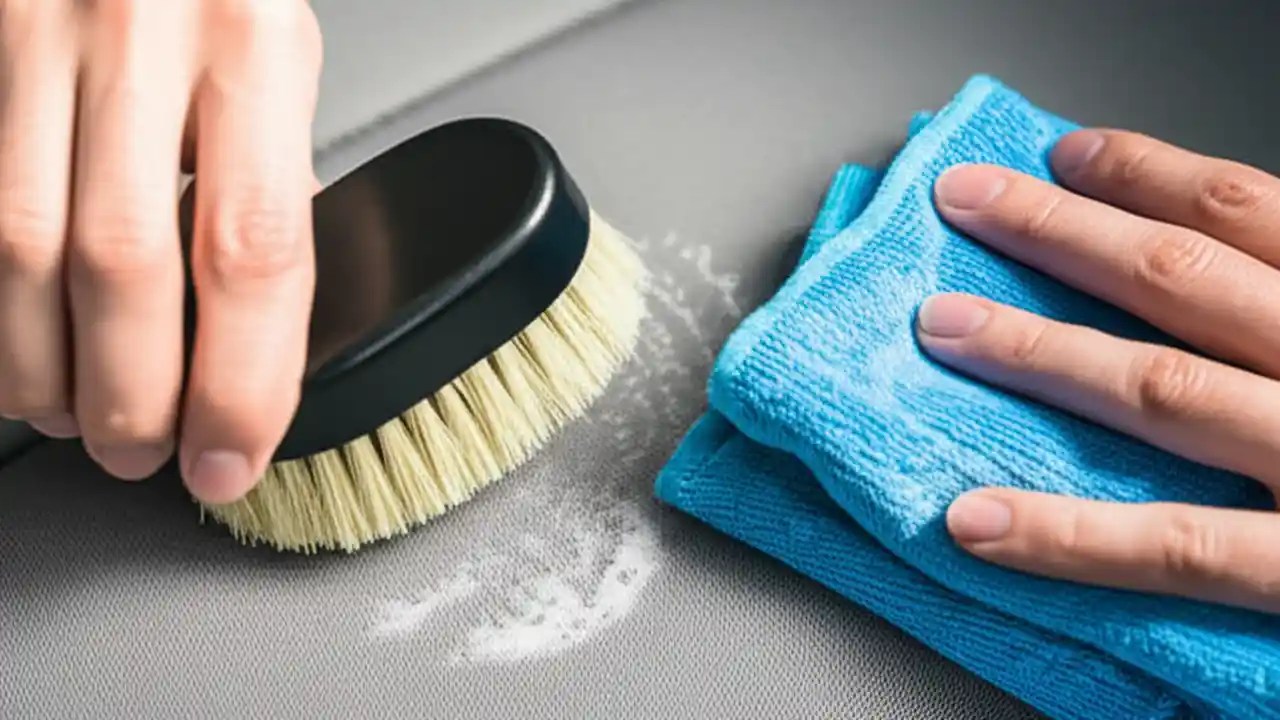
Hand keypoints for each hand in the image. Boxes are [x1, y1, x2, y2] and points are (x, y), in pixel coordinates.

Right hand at [0, 1, 322, 502]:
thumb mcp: (270, 53)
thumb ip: (269, 176)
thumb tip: (270, 325)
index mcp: (253, 41)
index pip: (252, 252)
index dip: (240, 382)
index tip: (231, 456)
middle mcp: (137, 30)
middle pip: (122, 268)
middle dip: (133, 398)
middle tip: (144, 453)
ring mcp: (30, 33)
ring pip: (19, 253)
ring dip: (47, 370)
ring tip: (79, 416)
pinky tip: (22, 349)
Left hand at [920, 129, 1279, 613]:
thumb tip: (1218, 258)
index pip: (1247, 209)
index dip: (1145, 174)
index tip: (1064, 154)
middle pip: (1180, 276)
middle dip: (1060, 235)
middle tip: (967, 204)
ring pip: (1161, 391)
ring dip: (1039, 352)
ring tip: (943, 326)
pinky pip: (1177, 549)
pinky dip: (1068, 536)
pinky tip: (977, 521)